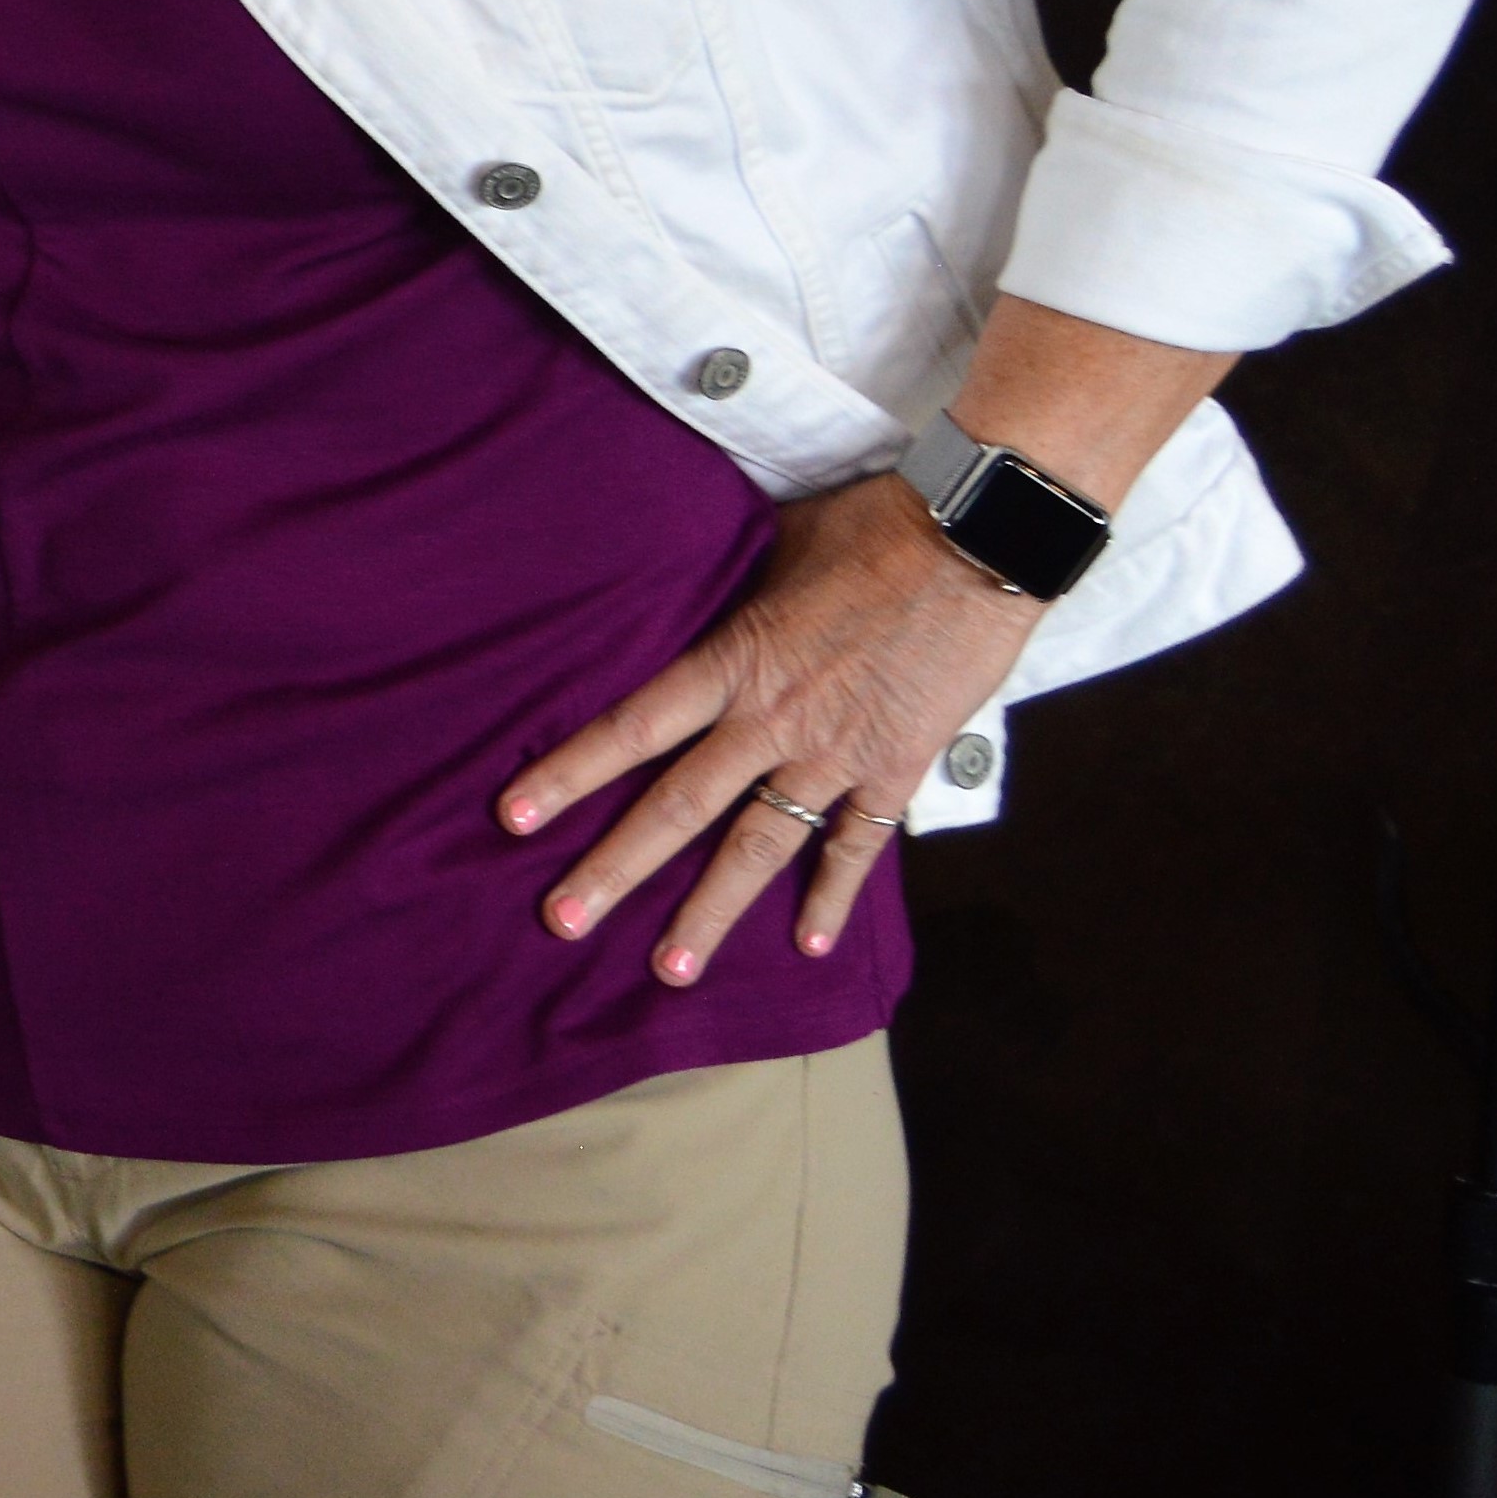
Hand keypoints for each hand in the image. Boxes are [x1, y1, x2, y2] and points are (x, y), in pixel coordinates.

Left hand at [499, 473, 1043, 981]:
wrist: (982, 537)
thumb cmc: (874, 526)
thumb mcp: (775, 542)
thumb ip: (730, 580)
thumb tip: (691, 563)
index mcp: (733, 661)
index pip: (630, 727)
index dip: (570, 772)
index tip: (514, 815)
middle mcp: (772, 720)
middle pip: (678, 807)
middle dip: (616, 869)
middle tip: (563, 921)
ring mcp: (836, 753)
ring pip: (759, 848)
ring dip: (712, 912)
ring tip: (670, 971)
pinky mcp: (898, 768)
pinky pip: (858, 846)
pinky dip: (833, 896)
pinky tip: (806, 945)